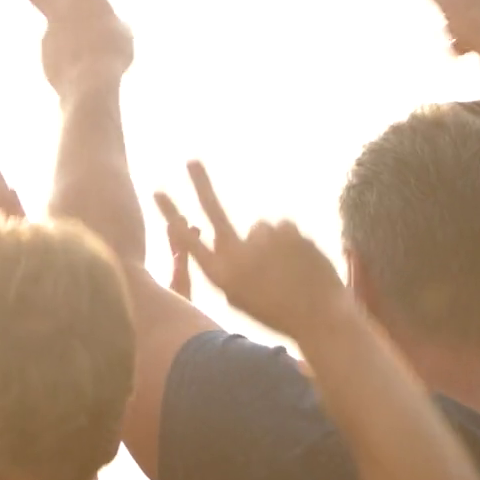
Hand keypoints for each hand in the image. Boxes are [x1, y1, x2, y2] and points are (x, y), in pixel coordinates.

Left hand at [2, 0, 133, 96]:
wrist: (90, 85)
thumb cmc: (113, 54)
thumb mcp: (122, 33)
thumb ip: (106, 24)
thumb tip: (90, 31)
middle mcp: (59, 11)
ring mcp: (48, 33)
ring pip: (64, 36)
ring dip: (79, 48)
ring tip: (98, 64)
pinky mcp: (45, 56)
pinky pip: (64, 58)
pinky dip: (75, 65)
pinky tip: (87, 76)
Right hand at [155, 161, 345, 337]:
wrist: (321, 318)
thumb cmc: (279, 313)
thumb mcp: (242, 298)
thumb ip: (230, 267)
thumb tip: (233, 235)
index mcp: (222, 276)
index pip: (189, 241)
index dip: (172, 216)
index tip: (158, 192)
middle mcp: (238, 254)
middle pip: (214, 212)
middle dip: (201, 185)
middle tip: (192, 161)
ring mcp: (264, 239)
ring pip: (261, 227)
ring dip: (270, 240)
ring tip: (288, 268)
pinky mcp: (289, 230)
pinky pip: (285, 227)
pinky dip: (293, 240)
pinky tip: (301, 262)